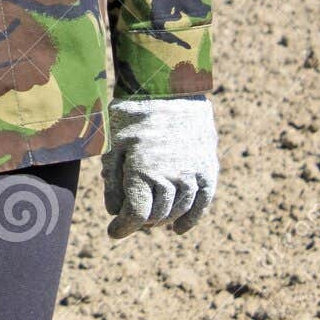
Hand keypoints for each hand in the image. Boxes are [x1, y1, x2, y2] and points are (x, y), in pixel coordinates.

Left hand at [102, 95, 217, 240]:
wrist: (169, 87)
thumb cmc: (133, 114)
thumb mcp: (113, 143)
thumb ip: (112, 180)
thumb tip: (114, 212)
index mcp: (143, 171)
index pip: (135, 215)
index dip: (123, 227)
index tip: (113, 232)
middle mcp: (170, 176)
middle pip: (156, 215)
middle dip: (141, 222)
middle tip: (130, 219)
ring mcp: (192, 173)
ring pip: (178, 210)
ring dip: (163, 220)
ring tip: (150, 219)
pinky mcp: (207, 168)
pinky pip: (202, 202)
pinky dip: (191, 219)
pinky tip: (178, 229)